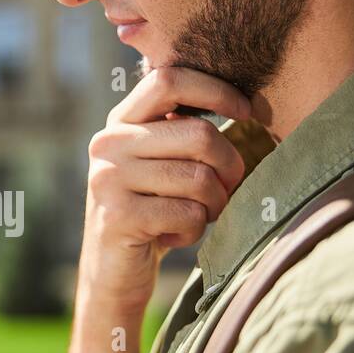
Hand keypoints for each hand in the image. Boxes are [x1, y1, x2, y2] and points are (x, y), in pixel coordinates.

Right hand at [80, 68, 249, 309]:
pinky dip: (194, 231)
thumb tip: (245, 100)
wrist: (113, 272)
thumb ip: (183, 129)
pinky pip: (187, 215)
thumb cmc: (153, 211)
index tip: (245, 111)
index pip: (170, 80)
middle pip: (198, 135)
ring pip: (198, 179)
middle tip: (230, 188)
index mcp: (121, 121)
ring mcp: (108, 179)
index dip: (215, 91)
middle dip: (230, 165)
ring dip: (214, 204)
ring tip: (199, 216)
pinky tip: (174, 236)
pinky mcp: (118, 217)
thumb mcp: (161, 162)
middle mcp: (108, 143)